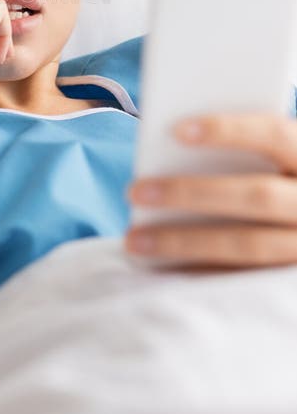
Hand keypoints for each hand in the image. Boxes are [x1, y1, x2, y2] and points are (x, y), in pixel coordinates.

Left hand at [124, 111, 296, 267]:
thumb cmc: (276, 178)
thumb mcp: (273, 159)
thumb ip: (242, 151)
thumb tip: (172, 145)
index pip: (276, 133)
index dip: (229, 130)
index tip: (176, 130)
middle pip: (257, 195)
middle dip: (191, 192)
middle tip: (134, 191)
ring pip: (249, 246)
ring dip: (185, 243)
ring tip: (133, 241)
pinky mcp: (293, 284)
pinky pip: (245, 281)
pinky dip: (203, 274)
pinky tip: (163, 271)